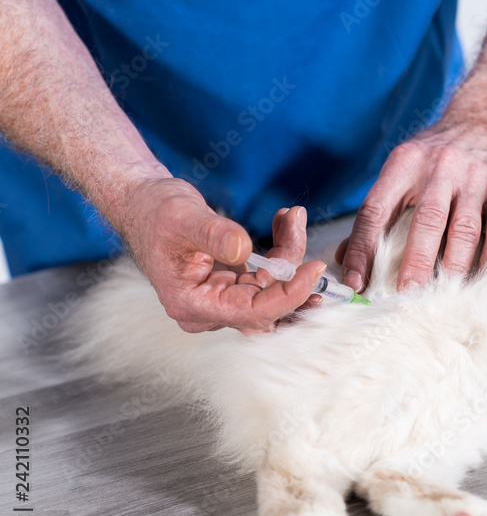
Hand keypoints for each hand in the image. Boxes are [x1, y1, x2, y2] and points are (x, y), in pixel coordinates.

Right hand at [119, 177, 326, 332]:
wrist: (143, 203)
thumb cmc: (153, 211)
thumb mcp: (182, 217)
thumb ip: (213, 234)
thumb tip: (242, 249)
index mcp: (192, 305)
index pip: (252, 312)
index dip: (288, 295)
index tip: (313, 269)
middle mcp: (209, 310)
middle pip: (269, 308)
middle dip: (295, 279)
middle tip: (312, 248)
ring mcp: (223, 299)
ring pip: (273, 290)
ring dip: (290, 257)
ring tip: (292, 218)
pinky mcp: (234, 284)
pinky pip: (268, 276)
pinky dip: (281, 252)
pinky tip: (285, 222)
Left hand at [338, 115, 486, 291]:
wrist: (486, 119)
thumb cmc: (436, 154)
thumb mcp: (402, 168)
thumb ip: (377, 211)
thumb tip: (344, 258)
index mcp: (404, 163)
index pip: (376, 209)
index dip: (362, 248)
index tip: (354, 282)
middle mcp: (440, 168)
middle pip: (425, 220)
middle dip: (414, 261)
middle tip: (404, 295)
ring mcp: (475, 178)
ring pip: (463, 228)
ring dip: (452, 265)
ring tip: (442, 294)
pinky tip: (480, 279)